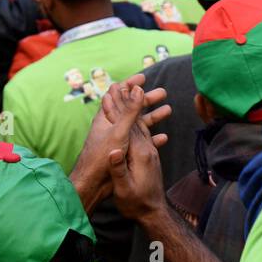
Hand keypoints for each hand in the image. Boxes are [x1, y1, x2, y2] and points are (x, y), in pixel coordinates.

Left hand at [70, 74, 170, 210]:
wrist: (93, 184)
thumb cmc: (101, 157)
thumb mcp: (119, 131)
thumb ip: (129, 111)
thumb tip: (138, 88)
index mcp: (107, 117)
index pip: (118, 94)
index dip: (130, 85)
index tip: (144, 77)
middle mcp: (113, 126)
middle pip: (131, 107)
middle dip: (147, 99)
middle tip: (163, 93)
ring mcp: (119, 138)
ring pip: (138, 123)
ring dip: (153, 116)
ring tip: (168, 110)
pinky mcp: (124, 151)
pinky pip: (141, 141)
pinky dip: (152, 137)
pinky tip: (164, 137)